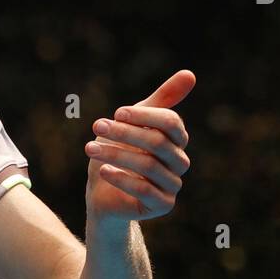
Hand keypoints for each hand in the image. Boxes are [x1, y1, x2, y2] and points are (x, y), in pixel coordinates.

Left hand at [84, 70, 194, 223]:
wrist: (103, 194)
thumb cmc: (118, 152)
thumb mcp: (132, 122)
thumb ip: (159, 101)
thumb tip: (190, 74)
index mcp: (176, 139)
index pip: (170, 122)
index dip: (143, 115)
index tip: (116, 113)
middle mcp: (179, 161)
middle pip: (158, 143)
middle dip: (124, 133)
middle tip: (97, 126)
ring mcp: (173, 184)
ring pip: (149, 166)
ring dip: (115, 154)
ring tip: (89, 148)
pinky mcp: (163, 205)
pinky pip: (145, 190)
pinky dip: (121, 178)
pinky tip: (102, 170)